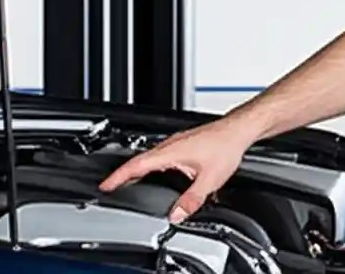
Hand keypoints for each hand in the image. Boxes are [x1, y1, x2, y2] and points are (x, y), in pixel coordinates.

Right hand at [98, 116, 258, 222]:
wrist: (238, 130)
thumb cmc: (225, 146)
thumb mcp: (209, 180)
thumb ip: (191, 200)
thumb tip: (177, 214)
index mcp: (169, 152)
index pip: (135, 165)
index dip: (117, 176)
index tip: (105, 185)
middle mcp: (170, 145)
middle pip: (139, 161)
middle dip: (124, 174)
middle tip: (113, 186)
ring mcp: (177, 142)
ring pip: (151, 156)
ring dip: (139, 169)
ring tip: (131, 182)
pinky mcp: (184, 142)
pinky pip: (161, 154)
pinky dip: (153, 165)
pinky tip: (160, 172)